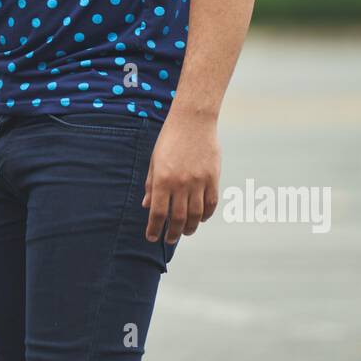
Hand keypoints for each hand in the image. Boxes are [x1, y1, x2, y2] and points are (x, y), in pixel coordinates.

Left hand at [142, 110, 220, 243]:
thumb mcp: (154, 161)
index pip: (158, 213)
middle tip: (169, 239)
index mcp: (163, 179)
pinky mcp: (213, 178)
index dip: (154, 229)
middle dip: (172, 233)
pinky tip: (201, 219)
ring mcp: (199, 181)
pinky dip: (207, 215)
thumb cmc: (169, 140)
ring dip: (190, 228)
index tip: (152, 238)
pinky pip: (211, 203)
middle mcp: (181, 184)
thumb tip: (147, 206)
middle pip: (178, 218)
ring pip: (196, 215)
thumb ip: (151, 185)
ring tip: (185, 232)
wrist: (193, 121)